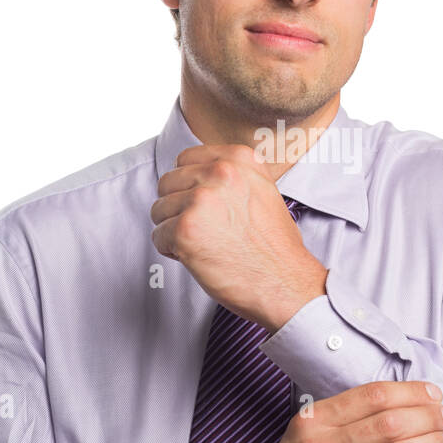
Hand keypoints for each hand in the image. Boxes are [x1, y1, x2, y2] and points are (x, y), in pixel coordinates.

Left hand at [151, 143, 326, 331]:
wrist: (284, 283)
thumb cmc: (275, 247)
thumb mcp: (262, 191)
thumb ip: (231, 176)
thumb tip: (197, 175)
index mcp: (238, 159)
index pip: (185, 158)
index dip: (188, 185)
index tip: (201, 205)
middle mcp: (220, 173)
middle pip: (168, 182)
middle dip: (177, 207)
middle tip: (203, 229)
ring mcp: (201, 200)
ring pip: (159, 210)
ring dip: (174, 230)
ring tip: (204, 244)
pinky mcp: (185, 229)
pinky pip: (158, 236)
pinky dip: (172, 251)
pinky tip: (199, 257)